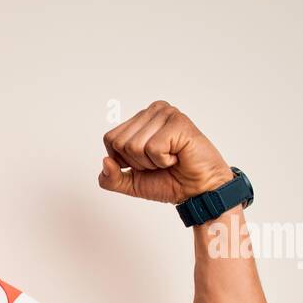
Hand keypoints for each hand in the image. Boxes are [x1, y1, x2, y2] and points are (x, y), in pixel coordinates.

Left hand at [98, 101, 232, 202]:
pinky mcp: (178, 122)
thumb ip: (111, 178)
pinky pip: (152, 148)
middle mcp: (152, 111)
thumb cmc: (169, 181)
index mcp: (140, 120)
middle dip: (137, 162)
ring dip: (151, 162)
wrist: (197, 191)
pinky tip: (177, 156)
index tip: (145, 162)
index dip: (123, 159)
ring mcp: (166, 114)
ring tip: (169, 158)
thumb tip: (105, 162)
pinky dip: (163, 160)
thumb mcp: (131, 184)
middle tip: (159, 161)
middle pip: (119, 142)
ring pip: (134, 145)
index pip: (110, 139)